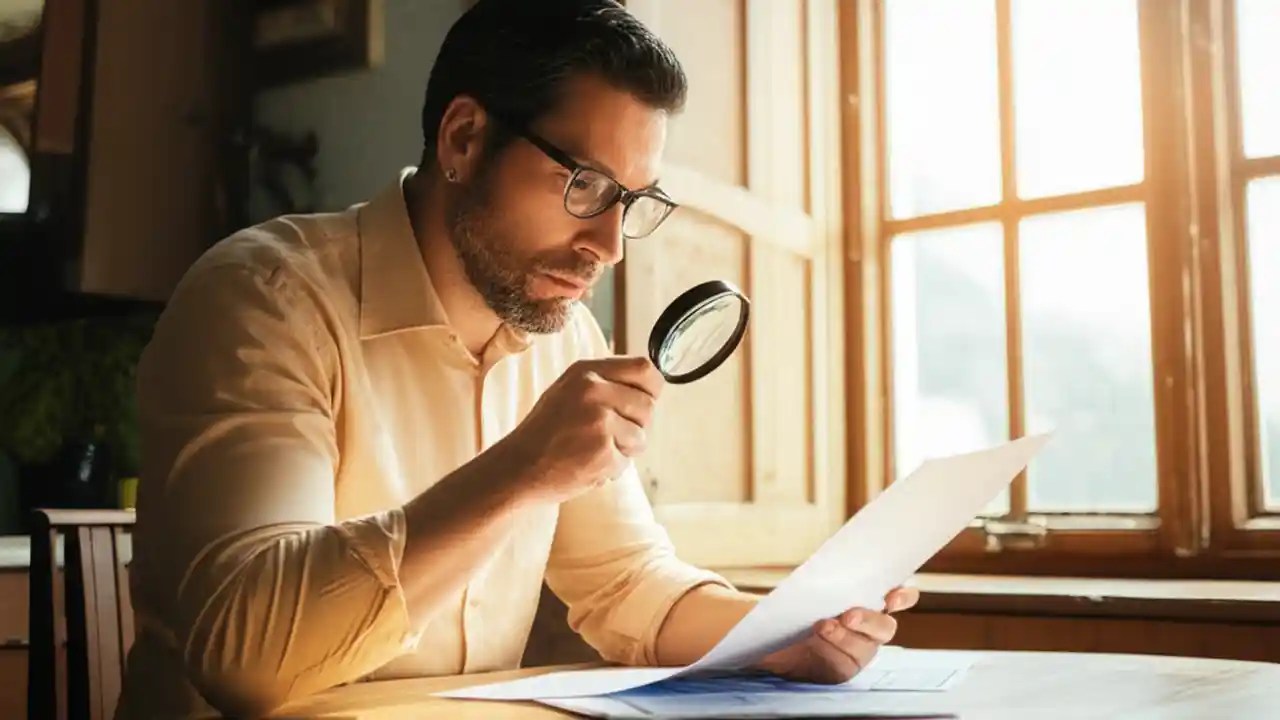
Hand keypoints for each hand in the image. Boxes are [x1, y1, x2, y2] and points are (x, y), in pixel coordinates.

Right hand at [499, 356, 663, 505]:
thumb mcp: (569, 391)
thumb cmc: (545, 432)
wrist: (517, 467)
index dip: (651, 389)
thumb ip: (606, 384)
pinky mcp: (602, 451)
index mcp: (586, 372)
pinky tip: (587, 465)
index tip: (640, 403)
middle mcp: (593, 391)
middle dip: (636, 425)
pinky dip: (611, 469)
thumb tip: (650, 385)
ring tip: (594, 450)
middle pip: (648, 405)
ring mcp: (598, 421)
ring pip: (641, 436)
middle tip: (609, 435)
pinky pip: (626, 462)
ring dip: (625, 449)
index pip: (644, 369)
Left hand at [754, 587, 919, 683]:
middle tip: (849, 616)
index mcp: (872, 600)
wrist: (774, 635)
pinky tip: (817, 641)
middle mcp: (871, 627)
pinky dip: (831, 651)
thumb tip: (837, 560)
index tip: (892, 597)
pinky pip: (844, 663)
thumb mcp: (816, 583)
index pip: (901, 599)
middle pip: (885, 627)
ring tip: (823, 626)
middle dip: (869, 621)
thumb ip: (833, 576)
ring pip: (864, 647)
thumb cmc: (799, 603)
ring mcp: (858, 650)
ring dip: (844, 636)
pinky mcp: (843, 668)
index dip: (904, 597)